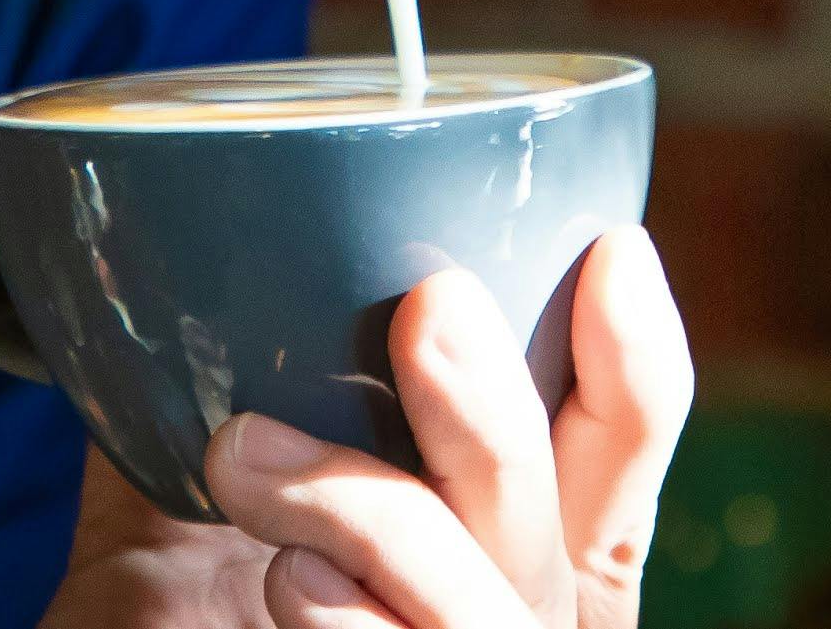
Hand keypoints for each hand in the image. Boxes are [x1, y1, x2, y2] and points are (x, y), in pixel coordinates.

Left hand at [164, 234, 692, 628]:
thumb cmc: (192, 602)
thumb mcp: (215, 493)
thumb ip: (252, 391)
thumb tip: (216, 239)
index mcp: (527, 545)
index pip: (621, 448)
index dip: (638, 359)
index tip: (611, 253)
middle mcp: (524, 613)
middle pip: (559, 519)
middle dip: (496, 409)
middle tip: (428, 310)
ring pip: (478, 602)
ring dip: (368, 507)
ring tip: (245, 451)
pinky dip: (346, 619)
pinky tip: (292, 576)